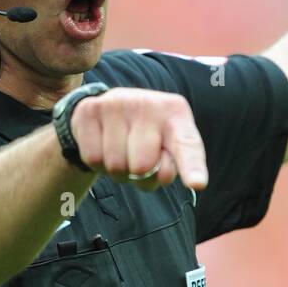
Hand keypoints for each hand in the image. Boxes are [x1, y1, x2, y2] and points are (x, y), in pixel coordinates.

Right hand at [70, 87, 207, 192]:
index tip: (197, 183)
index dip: (192, 166)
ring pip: (116, 166)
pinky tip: (103, 145)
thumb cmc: (148, 138)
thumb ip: (168, 168)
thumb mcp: (166, 150)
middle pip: (142, 167)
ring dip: (118, 170)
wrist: (111, 109)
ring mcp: (116, 103)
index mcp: (176, 114)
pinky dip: (98, 163)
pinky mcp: (90, 110)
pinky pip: (93, 158)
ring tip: (121, 152)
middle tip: (137, 159)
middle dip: (138, 175)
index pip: (186, 144)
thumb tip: (157, 173)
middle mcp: (148, 103)